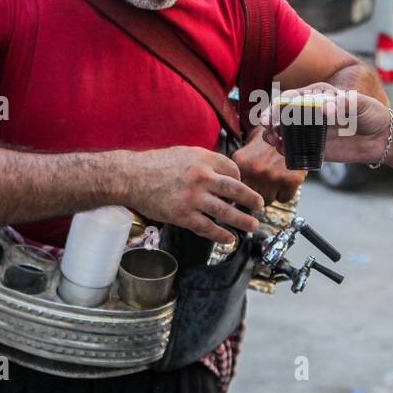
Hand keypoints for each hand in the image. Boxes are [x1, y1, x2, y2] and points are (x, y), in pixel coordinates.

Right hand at [124, 146, 264, 243]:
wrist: (131, 176)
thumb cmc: (156, 164)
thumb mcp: (185, 153)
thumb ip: (205, 162)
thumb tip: (224, 173)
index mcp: (203, 159)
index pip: (233, 170)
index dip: (240, 180)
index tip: (242, 189)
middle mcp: (202, 178)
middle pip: (236, 190)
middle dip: (252, 200)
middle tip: (260, 207)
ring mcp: (193, 198)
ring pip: (226, 212)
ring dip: (243, 221)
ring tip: (253, 225)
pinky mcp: (183, 215)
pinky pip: (208, 228)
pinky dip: (221, 235)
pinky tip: (229, 239)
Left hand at [232, 125, 305, 205]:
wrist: (296, 126)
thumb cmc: (273, 132)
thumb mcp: (250, 142)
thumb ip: (241, 161)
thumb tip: (233, 181)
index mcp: (241, 162)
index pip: (236, 189)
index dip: (243, 190)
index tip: (246, 189)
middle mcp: (255, 172)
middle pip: (251, 198)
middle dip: (257, 193)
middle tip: (263, 183)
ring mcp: (273, 177)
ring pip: (267, 200)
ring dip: (271, 194)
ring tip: (275, 179)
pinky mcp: (290, 181)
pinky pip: (284, 198)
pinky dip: (286, 193)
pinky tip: (286, 180)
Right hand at [262, 82, 391, 164]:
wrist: (382, 137)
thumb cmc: (371, 114)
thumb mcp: (360, 104)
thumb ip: (343, 105)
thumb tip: (325, 109)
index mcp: (318, 96)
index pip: (292, 98)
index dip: (279, 105)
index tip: (271, 114)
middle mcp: (311, 112)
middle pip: (283, 114)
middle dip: (271, 119)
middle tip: (267, 128)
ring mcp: (311, 130)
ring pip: (285, 130)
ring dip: (274, 134)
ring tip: (272, 140)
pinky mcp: (315, 147)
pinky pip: (295, 148)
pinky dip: (285, 149)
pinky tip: (282, 150)